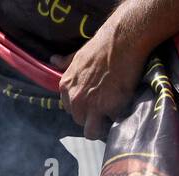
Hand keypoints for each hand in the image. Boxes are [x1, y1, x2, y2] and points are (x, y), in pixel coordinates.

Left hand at [52, 24, 146, 140]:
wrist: (122, 40)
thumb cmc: (101, 45)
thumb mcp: (78, 55)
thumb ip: (65, 63)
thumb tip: (53, 59)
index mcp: (66, 87)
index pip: (69, 109)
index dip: (82, 107)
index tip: (92, 102)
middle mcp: (75, 100)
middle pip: (80, 120)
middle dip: (92, 116)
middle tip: (105, 108)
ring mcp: (92, 106)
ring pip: (91, 131)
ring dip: (101, 127)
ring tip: (111, 117)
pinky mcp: (109, 108)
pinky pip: (112, 122)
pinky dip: (119, 116)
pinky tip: (124, 105)